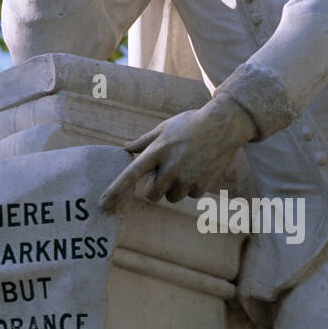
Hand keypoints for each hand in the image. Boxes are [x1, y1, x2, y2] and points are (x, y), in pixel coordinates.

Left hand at [99, 96, 256, 211]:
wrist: (223, 125)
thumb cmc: (191, 124)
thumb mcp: (165, 128)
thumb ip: (144, 141)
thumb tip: (125, 148)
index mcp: (157, 152)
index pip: (131, 175)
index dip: (116, 190)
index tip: (103, 204)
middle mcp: (170, 168)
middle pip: (152, 195)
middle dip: (156, 188)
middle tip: (167, 173)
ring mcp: (186, 178)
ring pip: (172, 197)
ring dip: (175, 187)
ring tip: (187, 167)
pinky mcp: (201, 185)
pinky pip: (190, 195)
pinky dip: (193, 186)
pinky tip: (200, 168)